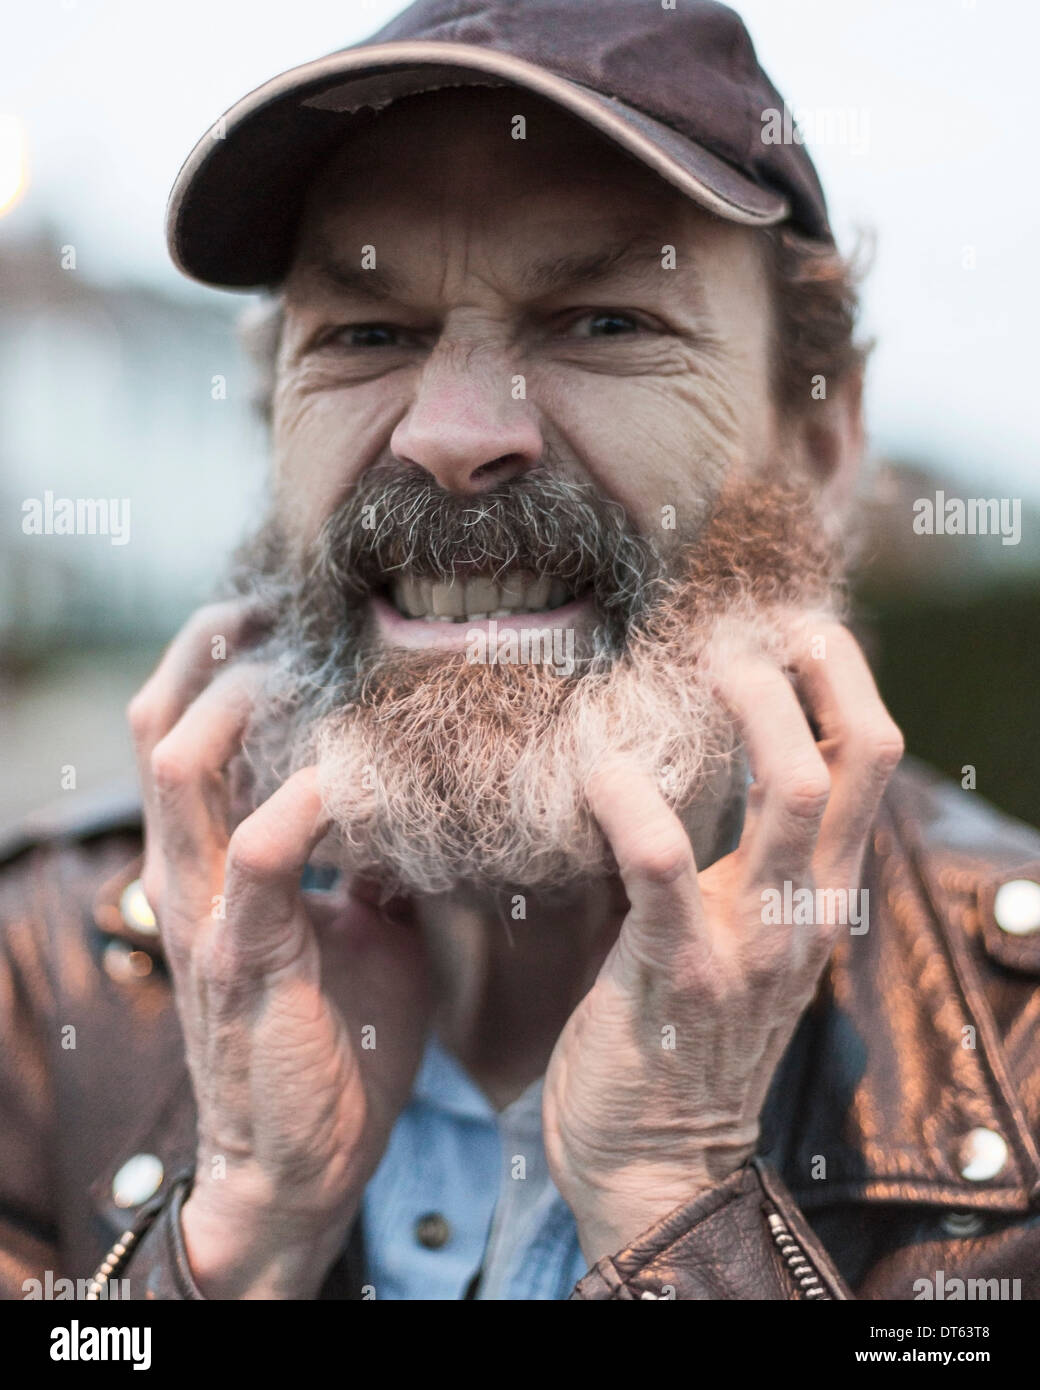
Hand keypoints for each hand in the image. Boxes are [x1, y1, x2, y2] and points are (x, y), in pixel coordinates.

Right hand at [127, 603, 430, 1296]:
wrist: (310, 1160)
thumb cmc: (339, 1040)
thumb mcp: (370, 924)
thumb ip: (376, 859)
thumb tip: (427, 795)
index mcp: (217, 858)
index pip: (187, 726)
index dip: (222, 656)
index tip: (290, 607)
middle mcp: (191, 872)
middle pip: (162, 721)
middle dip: (212, 647)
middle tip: (283, 600)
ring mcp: (207, 912)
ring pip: (181, 764)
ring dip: (236, 696)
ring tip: (300, 655)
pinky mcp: (240, 958)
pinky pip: (254, 857)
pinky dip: (296, 802)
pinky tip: (344, 773)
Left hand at [542, 618, 903, 1265]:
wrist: (654, 1169)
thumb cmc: (679, 1040)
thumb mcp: (736, 937)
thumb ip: (735, 858)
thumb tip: (682, 759)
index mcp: (820, 896)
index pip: (869, 761)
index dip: (842, 677)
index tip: (788, 623)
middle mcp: (807, 913)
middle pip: (856, 759)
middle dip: (809, 671)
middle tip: (735, 634)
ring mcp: (754, 946)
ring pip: (793, 794)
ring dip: (748, 712)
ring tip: (695, 668)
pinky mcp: (681, 977)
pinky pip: (666, 865)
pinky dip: (630, 803)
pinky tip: (593, 771)